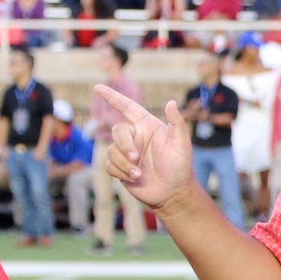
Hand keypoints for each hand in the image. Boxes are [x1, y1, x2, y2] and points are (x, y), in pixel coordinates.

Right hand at [96, 84, 196, 211]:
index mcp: (147, 126)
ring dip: (124, 163)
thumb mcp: (182, 144)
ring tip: (139, 174)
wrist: (173, 192)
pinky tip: (136, 179)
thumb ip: (177, 123)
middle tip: (136, 158)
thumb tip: (171, 102)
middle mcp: (135, 137)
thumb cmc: (180, 166)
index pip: (127, 107)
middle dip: (124, 145)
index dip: (113, 97)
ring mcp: (126, 152)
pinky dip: (121, 172)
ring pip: (111, 150)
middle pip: (117, 131)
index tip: (98, 88)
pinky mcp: (121, 168)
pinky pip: (110, 165)